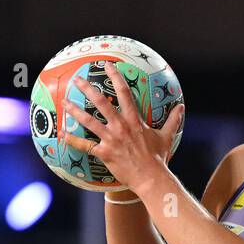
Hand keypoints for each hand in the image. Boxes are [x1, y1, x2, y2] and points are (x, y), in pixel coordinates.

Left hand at [62, 61, 183, 192]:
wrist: (151, 177)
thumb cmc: (159, 158)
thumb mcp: (167, 136)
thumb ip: (173, 121)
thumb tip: (181, 107)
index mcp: (134, 120)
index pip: (124, 93)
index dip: (115, 77)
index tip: (107, 65)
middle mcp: (120, 126)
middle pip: (101, 103)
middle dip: (88, 89)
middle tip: (77, 80)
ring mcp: (111, 139)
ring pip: (89, 121)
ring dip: (75, 111)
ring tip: (64, 102)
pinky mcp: (104, 153)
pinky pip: (85, 146)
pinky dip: (73, 140)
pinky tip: (62, 135)